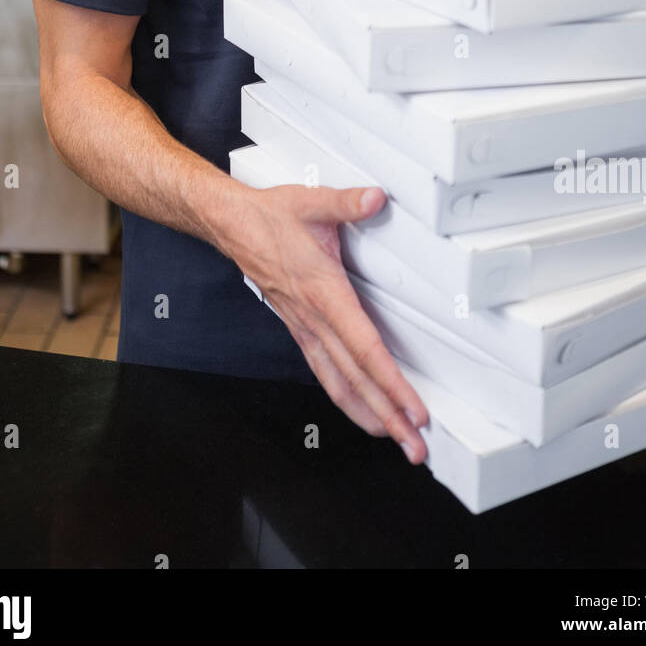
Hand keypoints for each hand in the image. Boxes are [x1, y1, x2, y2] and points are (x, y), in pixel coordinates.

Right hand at [219, 181, 428, 461]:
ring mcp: (305, 326)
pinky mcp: (300, 327)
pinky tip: (361, 408)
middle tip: (415, 446)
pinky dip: (346, 396)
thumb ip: (346, 203)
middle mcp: (314, 317)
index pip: (363, 348)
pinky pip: (325, 370)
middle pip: (356, 378)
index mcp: (322, 291)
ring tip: (395, 439)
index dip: (390, 383)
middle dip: (388, 416)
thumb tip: (375, 199)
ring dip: (369, 414)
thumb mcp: (311, 201)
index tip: (413, 409)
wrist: (230, 225)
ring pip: (339, 382)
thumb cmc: (269, 217)